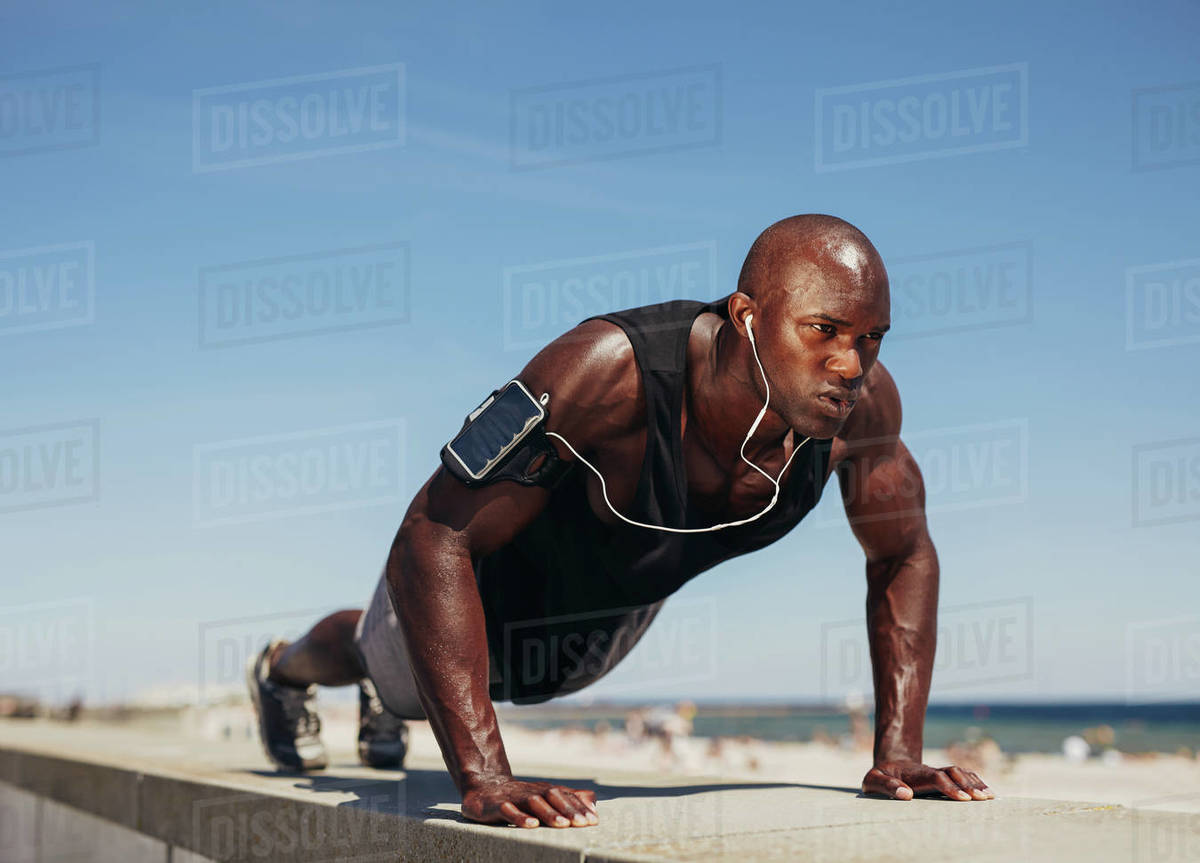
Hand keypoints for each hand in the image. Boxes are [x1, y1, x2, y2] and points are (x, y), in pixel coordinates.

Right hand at [461, 777, 598, 827]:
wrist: (484, 788)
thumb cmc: (520, 798)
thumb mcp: (545, 797)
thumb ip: (568, 799)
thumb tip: (594, 804)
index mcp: (544, 791)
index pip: (566, 796)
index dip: (580, 807)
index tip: (594, 821)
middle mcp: (532, 791)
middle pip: (553, 796)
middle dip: (569, 809)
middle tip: (583, 823)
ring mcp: (514, 797)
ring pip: (534, 802)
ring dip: (549, 813)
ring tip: (563, 824)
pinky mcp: (496, 805)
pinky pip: (508, 810)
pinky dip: (520, 817)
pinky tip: (531, 825)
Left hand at [862, 760, 993, 800]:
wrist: (888, 765)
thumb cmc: (879, 777)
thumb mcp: (873, 780)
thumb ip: (886, 786)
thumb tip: (905, 794)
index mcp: (915, 774)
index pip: (936, 777)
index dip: (950, 786)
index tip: (963, 798)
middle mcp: (930, 771)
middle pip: (953, 773)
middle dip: (969, 785)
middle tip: (983, 799)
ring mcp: (938, 773)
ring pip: (960, 773)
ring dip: (976, 783)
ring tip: (991, 796)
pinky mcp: (943, 777)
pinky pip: (963, 776)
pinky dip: (976, 782)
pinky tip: (988, 792)